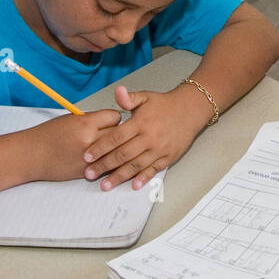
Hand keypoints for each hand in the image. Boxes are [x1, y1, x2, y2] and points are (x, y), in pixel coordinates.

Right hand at [26, 109, 124, 181]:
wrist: (31, 156)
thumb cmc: (48, 135)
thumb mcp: (71, 119)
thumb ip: (92, 120)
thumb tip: (111, 120)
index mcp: (85, 124)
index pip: (115, 117)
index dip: (115, 118)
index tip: (113, 120)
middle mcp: (90, 141)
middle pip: (120, 135)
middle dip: (121, 133)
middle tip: (119, 134)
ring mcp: (90, 159)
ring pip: (117, 153)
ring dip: (118, 150)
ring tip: (117, 147)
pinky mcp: (88, 172)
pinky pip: (109, 167)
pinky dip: (111, 163)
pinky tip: (110, 160)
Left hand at [80, 85, 204, 190]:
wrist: (191, 110)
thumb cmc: (165, 105)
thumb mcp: (146, 97)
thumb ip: (129, 98)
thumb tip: (118, 92)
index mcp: (141, 123)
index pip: (116, 137)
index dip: (100, 147)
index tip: (87, 156)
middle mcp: (149, 137)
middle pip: (123, 154)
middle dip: (104, 165)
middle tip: (89, 174)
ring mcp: (159, 149)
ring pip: (136, 165)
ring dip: (119, 176)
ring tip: (105, 185)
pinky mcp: (168, 157)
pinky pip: (154, 170)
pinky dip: (143, 178)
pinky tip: (133, 185)